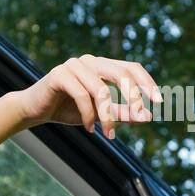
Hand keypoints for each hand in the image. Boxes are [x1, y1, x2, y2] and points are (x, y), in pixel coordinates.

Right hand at [12, 55, 162, 138]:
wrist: (35, 110)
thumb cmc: (69, 109)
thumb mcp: (100, 114)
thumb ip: (122, 113)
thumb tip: (147, 116)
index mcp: (102, 65)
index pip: (131, 68)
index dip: (147, 83)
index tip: (159, 102)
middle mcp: (90, 61)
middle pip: (122, 73)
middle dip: (134, 96)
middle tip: (141, 116)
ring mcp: (74, 65)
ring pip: (102, 89)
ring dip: (108, 115)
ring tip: (109, 134)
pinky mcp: (60, 74)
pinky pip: (82, 95)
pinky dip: (89, 115)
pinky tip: (91, 128)